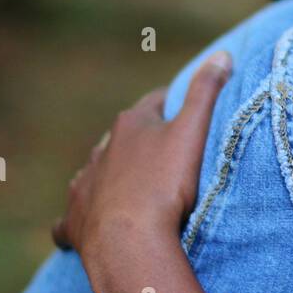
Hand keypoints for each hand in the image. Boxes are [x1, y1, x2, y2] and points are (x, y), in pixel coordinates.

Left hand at [51, 50, 232, 292]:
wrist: (128, 239)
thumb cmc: (164, 184)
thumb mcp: (193, 132)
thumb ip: (206, 92)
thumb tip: (222, 54)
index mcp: (131, 124)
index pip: (154, 104)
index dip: (172, 106)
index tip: (187, 112)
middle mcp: (102, 150)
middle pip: (123, 138)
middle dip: (139, 142)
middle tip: (164, 156)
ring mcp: (85, 184)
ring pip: (95, 172)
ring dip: (109, 176)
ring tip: (128, 189)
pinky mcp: (74, 220)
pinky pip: (70, 217)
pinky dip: (78, 219)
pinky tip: (83, 225)